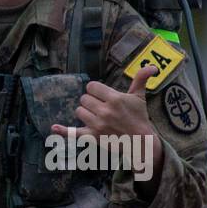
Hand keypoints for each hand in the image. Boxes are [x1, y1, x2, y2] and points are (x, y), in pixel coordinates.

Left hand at [51, 64, 163, 192]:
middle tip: (103, 108)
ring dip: (85, 113)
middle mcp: (104, 111)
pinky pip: (73, 133)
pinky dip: (63, 131)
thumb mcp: (139, 96)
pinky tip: (54, 128)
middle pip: (84, 98)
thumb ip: (141, 79)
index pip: (91, 87)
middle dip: (91, 101)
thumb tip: (152, 66)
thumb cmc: (138, 117)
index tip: (103, 96)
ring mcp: (97, 124)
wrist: (139, 140)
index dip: (96, 90)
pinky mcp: (92, 136)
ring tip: (98, 117)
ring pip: (79, 111)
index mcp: (114, 98)